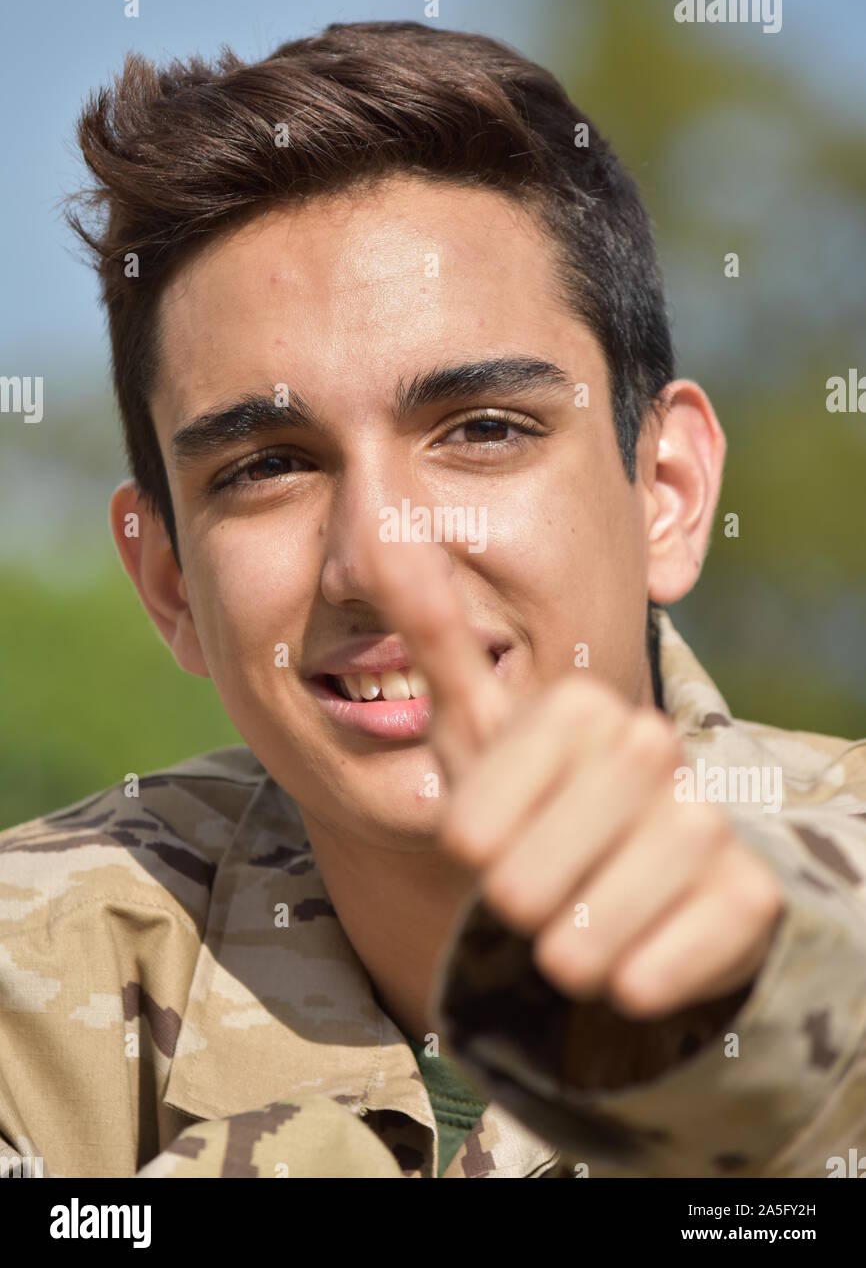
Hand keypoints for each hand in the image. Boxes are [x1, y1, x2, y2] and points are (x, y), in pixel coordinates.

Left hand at [366, 533, 785, 1019]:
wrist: (618, 888)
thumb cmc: (524, 809)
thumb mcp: (469, 736)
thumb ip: (431, 643)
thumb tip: (383, 529)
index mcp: (578, 706)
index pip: (471, 830)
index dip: (467, 858)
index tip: (486, 846)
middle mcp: (654, 747)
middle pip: (522, 884)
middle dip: (510, 909)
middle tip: (533, 891)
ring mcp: (707, 820)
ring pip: (588, 936)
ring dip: (564, 952)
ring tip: (577, 926)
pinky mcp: (750, 897)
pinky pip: (656, 975)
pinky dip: (627, 983)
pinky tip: (634, 960)